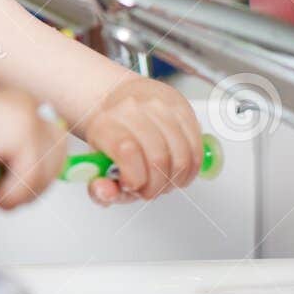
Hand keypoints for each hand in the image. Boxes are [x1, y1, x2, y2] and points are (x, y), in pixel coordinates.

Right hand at [0, 91, 71, 209]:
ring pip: (42, 178)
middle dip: (31, 189)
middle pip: (58, 160)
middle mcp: (28, 105)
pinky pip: (27, 184)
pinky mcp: (24, 132)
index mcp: (19, 105)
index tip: (17, 192)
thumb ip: (7, 163)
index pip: (52, 146)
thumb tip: (32, 184)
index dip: (37, 175)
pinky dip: (3, 196)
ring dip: (11, 196)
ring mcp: (29, 116)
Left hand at [81, 76, 202, 205]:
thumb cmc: (112, 136)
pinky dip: (190, 170)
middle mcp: (133, 110)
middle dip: (155, 186)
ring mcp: (160, 107)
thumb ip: (99, 188)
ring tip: (163, 182)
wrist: (123, 100)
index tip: (131, 185)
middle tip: (148, 190)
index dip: (134, 177)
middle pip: (157, 158)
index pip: (126, 151)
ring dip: (174, 180)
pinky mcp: (183, 109)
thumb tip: (105, 193)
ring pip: (180, 157)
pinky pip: (196, 149)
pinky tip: (178, 173)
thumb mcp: (98, 166)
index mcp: (106, 124)